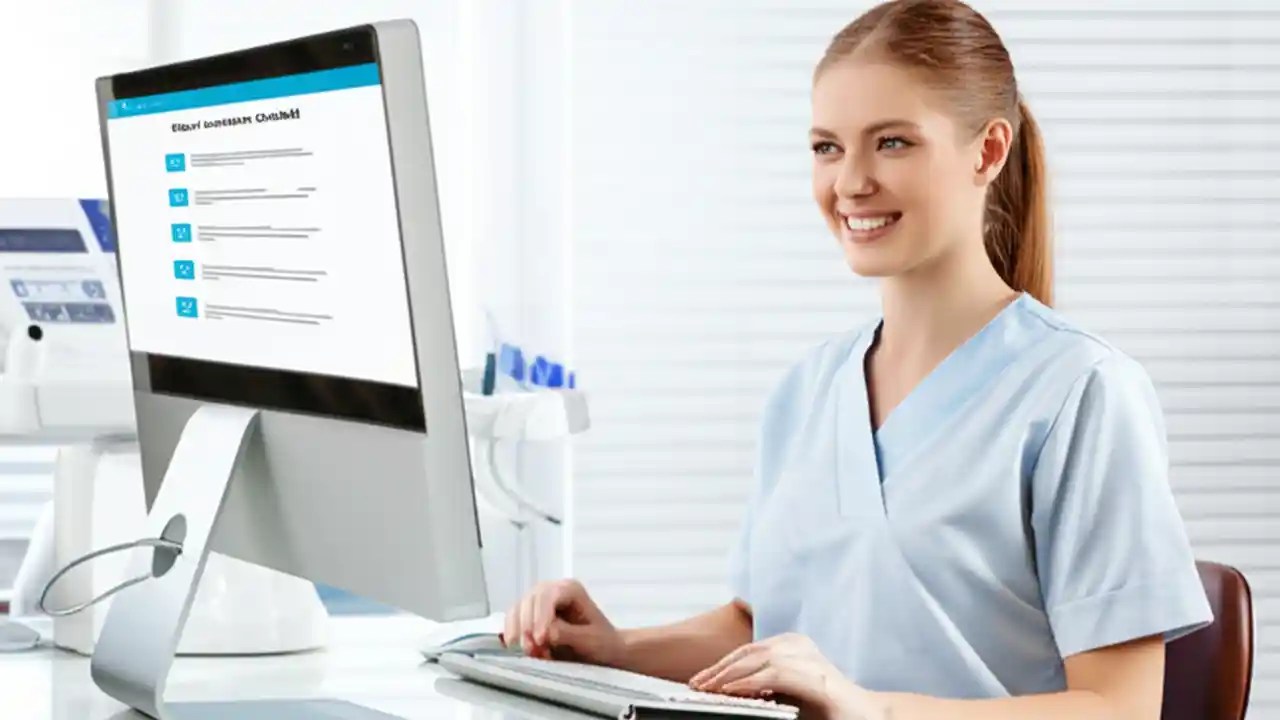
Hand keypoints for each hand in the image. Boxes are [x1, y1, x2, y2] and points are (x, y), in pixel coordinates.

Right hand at [502, 579, 624, 665]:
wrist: (605, 652)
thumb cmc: (603, 644)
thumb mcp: (590, 641)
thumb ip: (567, 634)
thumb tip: (545, 632)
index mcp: (570, 589)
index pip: (548, 596)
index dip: (540, 616)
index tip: (539, 640)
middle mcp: (552, 590)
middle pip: (529, 600)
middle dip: (526, 626)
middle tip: (531, 651)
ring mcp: (539, 602)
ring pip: (517, 610)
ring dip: (518, 632)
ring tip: (530, 653)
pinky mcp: (531, 616)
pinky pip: (514, 622)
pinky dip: (514, 635)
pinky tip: (517, 649)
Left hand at [689, 633, 884, 719]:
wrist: (866, 717)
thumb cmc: (826, 709)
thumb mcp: (785, 693)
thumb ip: (763, 686)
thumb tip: (730, 690)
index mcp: (791, 645)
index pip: (748, 650)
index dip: (722, 664)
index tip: (700, 679)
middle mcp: (798, 645)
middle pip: (748, 652)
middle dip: (718, 669)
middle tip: (696, 684)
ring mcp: (808, 658)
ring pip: (757, 659)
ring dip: (728, 675)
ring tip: (707, 689)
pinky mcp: (815, 677)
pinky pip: (774, 674)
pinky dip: (749, 682)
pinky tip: (731, 691)